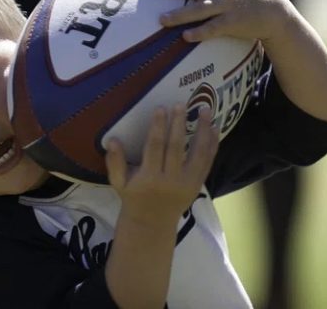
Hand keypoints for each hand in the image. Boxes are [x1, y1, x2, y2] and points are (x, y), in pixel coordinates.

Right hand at [105, 104, 218, 226]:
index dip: (158, 128)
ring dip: (203, 131)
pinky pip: (208, 162)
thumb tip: (112, 140)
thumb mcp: (118, 182)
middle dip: (179, 125)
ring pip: (198, 154)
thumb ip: (115, 162)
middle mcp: (170, 180)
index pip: (155, 148)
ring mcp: (187, 182)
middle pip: (177, 148)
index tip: (161, 108)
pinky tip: (215, 128)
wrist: (152, 222)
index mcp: (149, 177)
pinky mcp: (198, 184)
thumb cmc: (134, 197)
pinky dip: (212, 145)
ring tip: (205, 110)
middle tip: (181, 104)